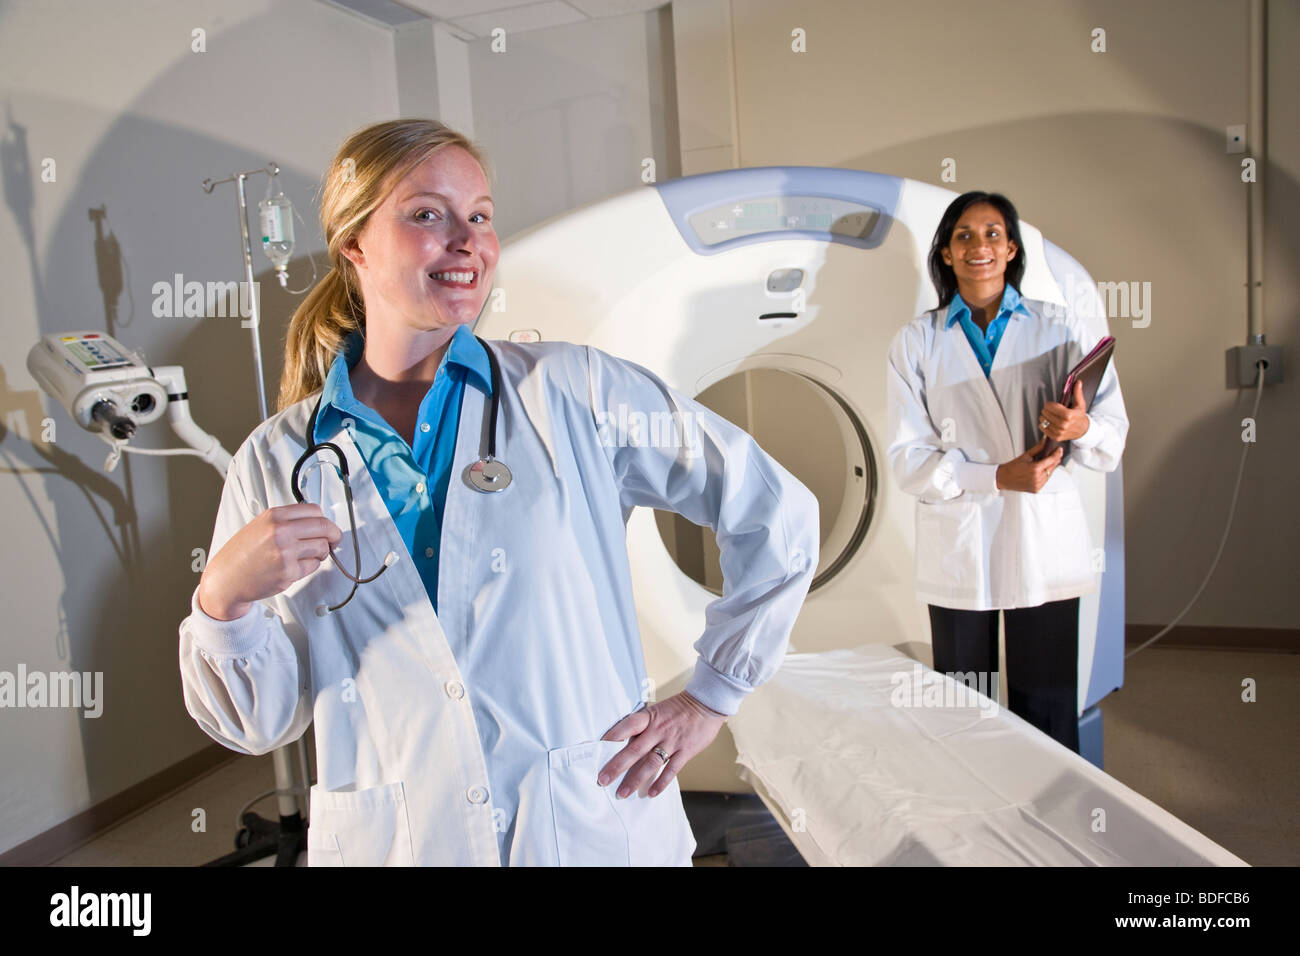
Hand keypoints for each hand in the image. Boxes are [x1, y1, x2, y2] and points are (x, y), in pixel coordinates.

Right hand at [197, 503, 341, 619]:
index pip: (314, 510)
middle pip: (324, 527)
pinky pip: (313, 566)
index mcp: (274, 516)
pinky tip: (294, 566)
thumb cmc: (243, 553)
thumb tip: (317, 521)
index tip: (327, 527)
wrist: (227, 578)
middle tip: (333, 540)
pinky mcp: (288, 571)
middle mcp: (280, 531)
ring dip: (321, 553)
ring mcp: (285, 552)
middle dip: (333, 535)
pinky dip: (309, 566)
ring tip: (307, 555)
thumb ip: (287, 520)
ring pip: (322, 547)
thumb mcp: (261, 525)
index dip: (325, 520)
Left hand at [597, 692, 725, 797]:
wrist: (707, 704)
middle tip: (602, 780)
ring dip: (635, 780)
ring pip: (650, 764)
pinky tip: (651, 793)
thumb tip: (624, 740)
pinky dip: (661, 782)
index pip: (628, 725)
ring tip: (622, 793)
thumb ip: (643, 725)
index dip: (613, 736)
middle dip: (617, 766)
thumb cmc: (679, 708)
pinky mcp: (685, 751)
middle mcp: (658, 730)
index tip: (598, 748)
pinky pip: (671, 770)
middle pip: (634, 750)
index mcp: (650, 717)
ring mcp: (672, 742)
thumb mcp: (658, 710)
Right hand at [995, 437, 1061, 493]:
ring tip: (1047, 462)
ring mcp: (1037, 485)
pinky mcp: (1036, 489)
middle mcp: (1037, 478)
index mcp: (1035, 469)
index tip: (1059, 449)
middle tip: (1055, 454)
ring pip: (1050, 474)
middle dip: (1055, 460)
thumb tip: (1045, 441)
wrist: (1003, 478)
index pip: (1051, 460)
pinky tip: (1041, 471)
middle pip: (1052, 467)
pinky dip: (1045, 475)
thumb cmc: (1012, 467)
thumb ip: (1038, 448)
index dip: (1057, 453)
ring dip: (1050, 468)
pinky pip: (1045, 481)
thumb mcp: (1026, 456)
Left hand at [1038, 380, 1090, 441]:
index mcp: (1070, 415)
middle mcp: (1064, 425)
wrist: (1082, 430)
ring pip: (1044, 421)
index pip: (1053, 408)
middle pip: (1047, 414)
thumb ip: (1077, 392)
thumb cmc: (1079, 416)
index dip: (1049, 405)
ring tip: (1047, 415)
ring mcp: (1060, 432)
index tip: (1049, 404)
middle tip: (1047, 409)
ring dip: (1043, 417)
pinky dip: (1043, 425)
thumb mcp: (1080, 403)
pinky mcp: (1056, 437)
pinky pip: (1044, 429)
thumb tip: (1078, 382)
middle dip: (1046, 410)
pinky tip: (1047, 421)